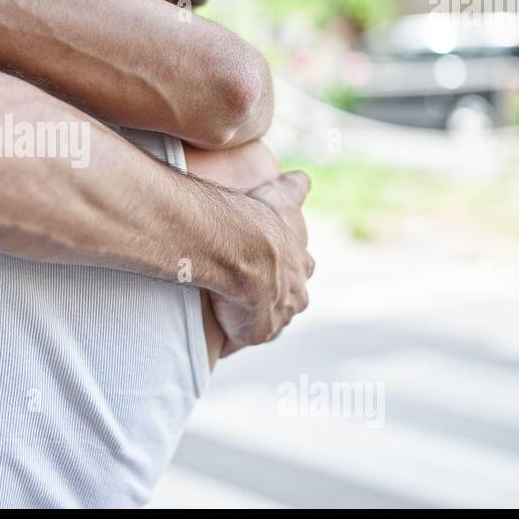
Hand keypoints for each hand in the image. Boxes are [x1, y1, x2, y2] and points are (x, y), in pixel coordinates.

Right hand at [211, 170, 313, 354]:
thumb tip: (302, 178)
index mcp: (302, 266)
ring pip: (270, 323)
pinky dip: (231, 337)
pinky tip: (217, 334)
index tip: (272, 269)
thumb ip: (294, 187)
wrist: (244, 248)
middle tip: (253, 296)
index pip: (300, 272)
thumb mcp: (283, 196)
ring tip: (231, 316)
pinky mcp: (257, 333)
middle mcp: (296, 295)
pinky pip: (241, 340)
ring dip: (253, 320)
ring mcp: (278, 317)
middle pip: (289, 303)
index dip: (287, 272)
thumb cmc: (261, 220)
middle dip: (276, 301)